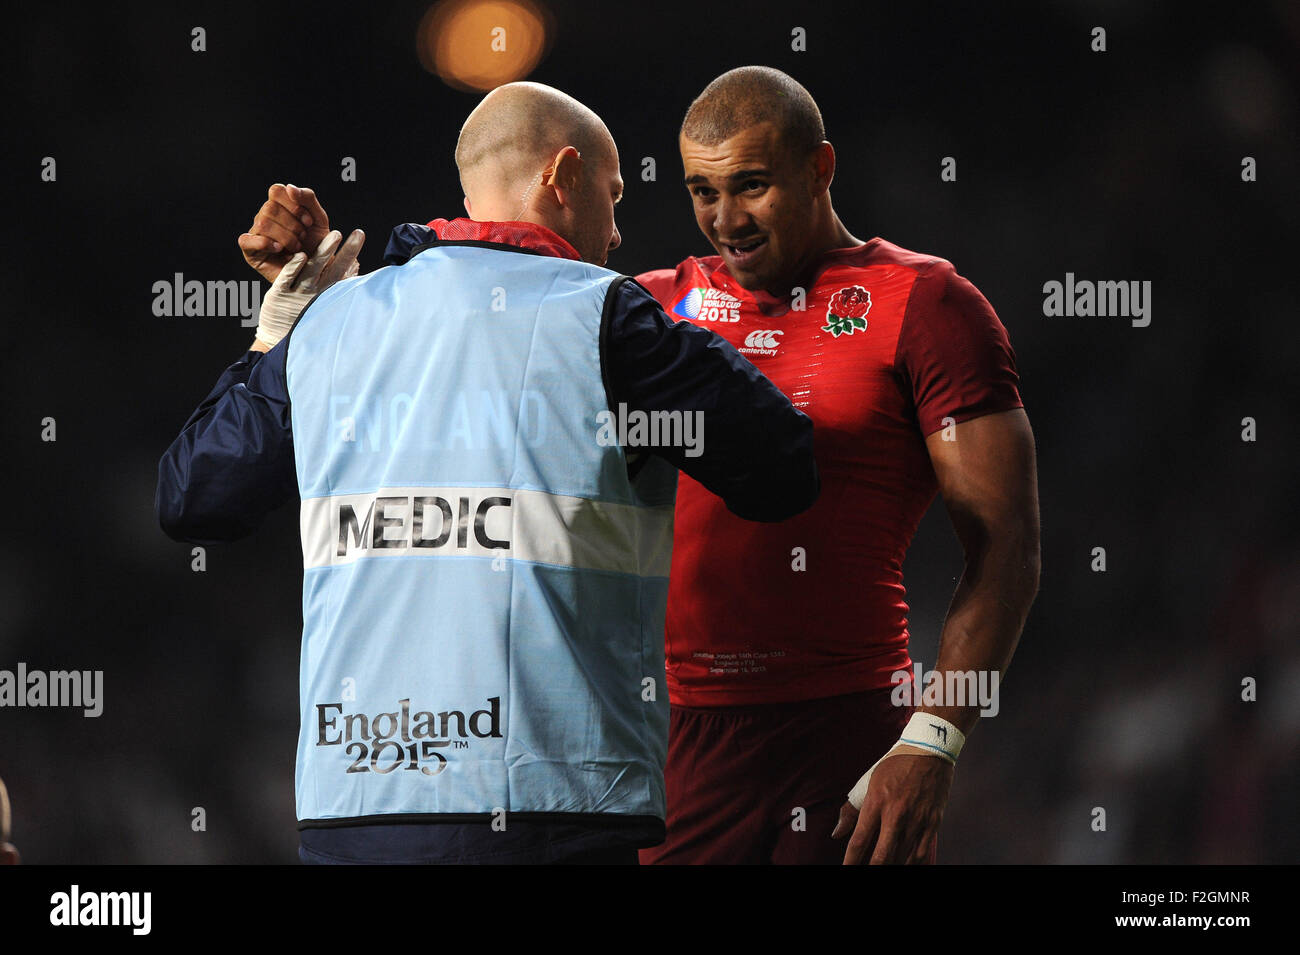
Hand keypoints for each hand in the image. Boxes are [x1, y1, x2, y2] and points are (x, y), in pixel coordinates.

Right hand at [238, 183, 332, 281]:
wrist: (319, 271)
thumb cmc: (318, 245)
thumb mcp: (319, 219)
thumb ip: (308, 198)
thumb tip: (290, 187)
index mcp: (279, 206)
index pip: (276, 191)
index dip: (294, 205)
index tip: (309, 222)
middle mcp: (264, 217)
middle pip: (269, 208)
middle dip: (292, 225)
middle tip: (303, 238)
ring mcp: (256, 234)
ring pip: (262, 223)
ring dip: (285, 237)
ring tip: (297, 248)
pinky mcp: (250, 252)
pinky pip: (245, 240)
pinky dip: (264, 243)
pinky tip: (279, 249)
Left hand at [253, 228, 365, 347]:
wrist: (278, 341)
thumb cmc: (303, 319)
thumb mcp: (323, 301)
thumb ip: (339, 283)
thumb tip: (355, 266)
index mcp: (328, 294)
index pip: (343, 270)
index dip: (351, 253)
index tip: (360, 234)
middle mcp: (317, 293)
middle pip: (334, 269)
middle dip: (346, 251)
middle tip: (358, 233)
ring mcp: (298, 293)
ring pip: (313, 270)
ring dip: (324, 253)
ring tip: (334, 235)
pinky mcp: (279, 295)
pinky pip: (288, 278)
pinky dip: (295, 267)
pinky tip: (302, 256)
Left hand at [831, 749, 953, 863]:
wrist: (930, 751)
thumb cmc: (895, 766)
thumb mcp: (869, 781)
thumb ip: (852, 809)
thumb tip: (837, 833)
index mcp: (876, 802)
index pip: (859, 840)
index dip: (851, 861)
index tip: (846, 870)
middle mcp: (896, 814)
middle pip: (881, 856)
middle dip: (871, 869)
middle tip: (864, 871)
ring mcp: (916, 820)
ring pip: (902, 858)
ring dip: (891, 866)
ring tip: (884, 866)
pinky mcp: (933, 823)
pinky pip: (922, 853)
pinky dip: (912, 864)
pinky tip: (904, 865)